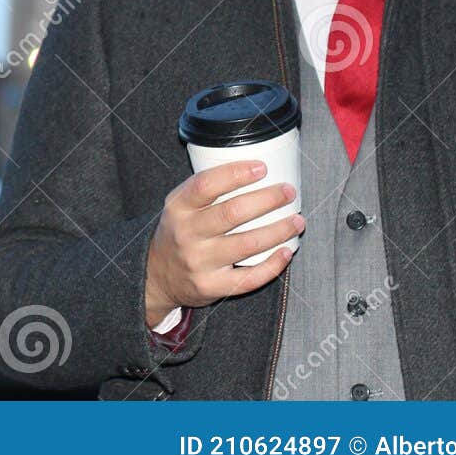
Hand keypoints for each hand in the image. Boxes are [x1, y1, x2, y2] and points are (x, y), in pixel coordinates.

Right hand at [144, 160, 301, 327]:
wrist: (158, 275)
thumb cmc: (179, 232)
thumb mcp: (180, 206)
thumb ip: (206, 190)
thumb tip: (253, 170)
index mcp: (178, 207)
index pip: (206, 184)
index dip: (236, 174)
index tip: (262, 168)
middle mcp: (187, 233)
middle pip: (232, 212)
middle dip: (267, 200)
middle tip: (288, 192)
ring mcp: (199, 261)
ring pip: (247, 244)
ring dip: (278, 230)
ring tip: (296, 221)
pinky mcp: (211, 286)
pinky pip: (249, 277)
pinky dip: (273, 264)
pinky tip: (286, 252)